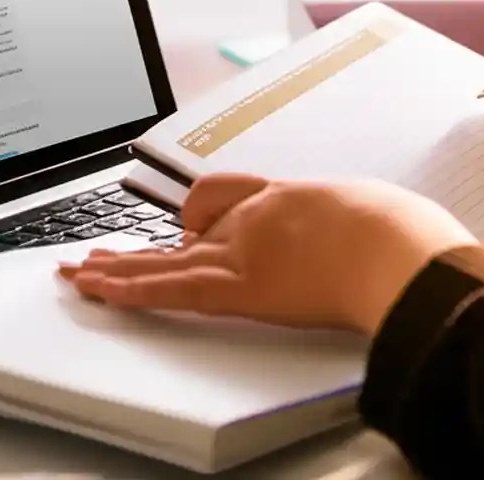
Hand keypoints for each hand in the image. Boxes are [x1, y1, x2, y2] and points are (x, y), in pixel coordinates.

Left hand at [58, 174, 478, 334]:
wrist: (400, 249)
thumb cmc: (398, 235)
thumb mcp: (369, 215)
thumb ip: (343, 228)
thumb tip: (352, 240)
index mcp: (288, 198)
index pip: (225, 197)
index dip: (201, 213)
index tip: (187, 228)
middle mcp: (257, 219)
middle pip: (184, 227)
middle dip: (143, 244)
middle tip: (106, 253)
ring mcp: (245, 249)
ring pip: (167, 258)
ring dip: (120, 267)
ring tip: (83, 273)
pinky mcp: (241, 286)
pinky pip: (174, 287)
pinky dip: (132, 288)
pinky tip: (101, 287)